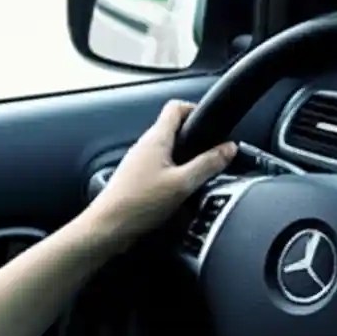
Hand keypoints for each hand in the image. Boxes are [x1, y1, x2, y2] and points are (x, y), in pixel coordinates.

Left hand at [79, 99, 236, 254]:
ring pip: (166, 149)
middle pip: (172, 128)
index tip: (211, 126)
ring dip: (184, 157)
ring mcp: (138, 161)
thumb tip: (229, 148)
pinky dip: (173, 172)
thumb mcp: (182, 184)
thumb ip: (208, 164)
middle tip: (210, 154)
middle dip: (194, 138)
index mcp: (156, 138)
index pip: (176, 107)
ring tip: (198, 174)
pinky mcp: (135, 178)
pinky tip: (179, 190)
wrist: (107, 228)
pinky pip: (158, 166)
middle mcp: (144, 145)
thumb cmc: (139, 204)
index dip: (195, 110)